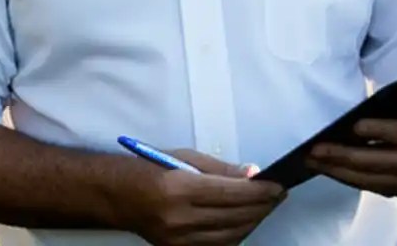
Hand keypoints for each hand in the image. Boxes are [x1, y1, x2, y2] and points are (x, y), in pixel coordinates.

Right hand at [125, 148, 285, 245]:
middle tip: (277, 196)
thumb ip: (221, 169)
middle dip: (262, 207)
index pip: (231, 194)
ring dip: (253, 222)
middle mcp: (180, 218)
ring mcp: (179, 240)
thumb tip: (253, 174)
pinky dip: (236, 235)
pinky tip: (245, 223)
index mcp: (180, 189)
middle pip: (234, 217)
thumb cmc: (152, 169)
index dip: (259, 192)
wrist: (118, 196)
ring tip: (264, 208)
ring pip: (231, 236)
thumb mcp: (185, 158)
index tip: (278, 187)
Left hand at [304, 79, 396, 197]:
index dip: (386, 131)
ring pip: (377, 182)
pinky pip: (374, 187)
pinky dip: (348, 178)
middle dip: (350, 158)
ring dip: (342, 172)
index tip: (356, 126)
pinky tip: (325, 167)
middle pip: (387, 165)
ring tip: (312, 160)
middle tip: (317, 149)